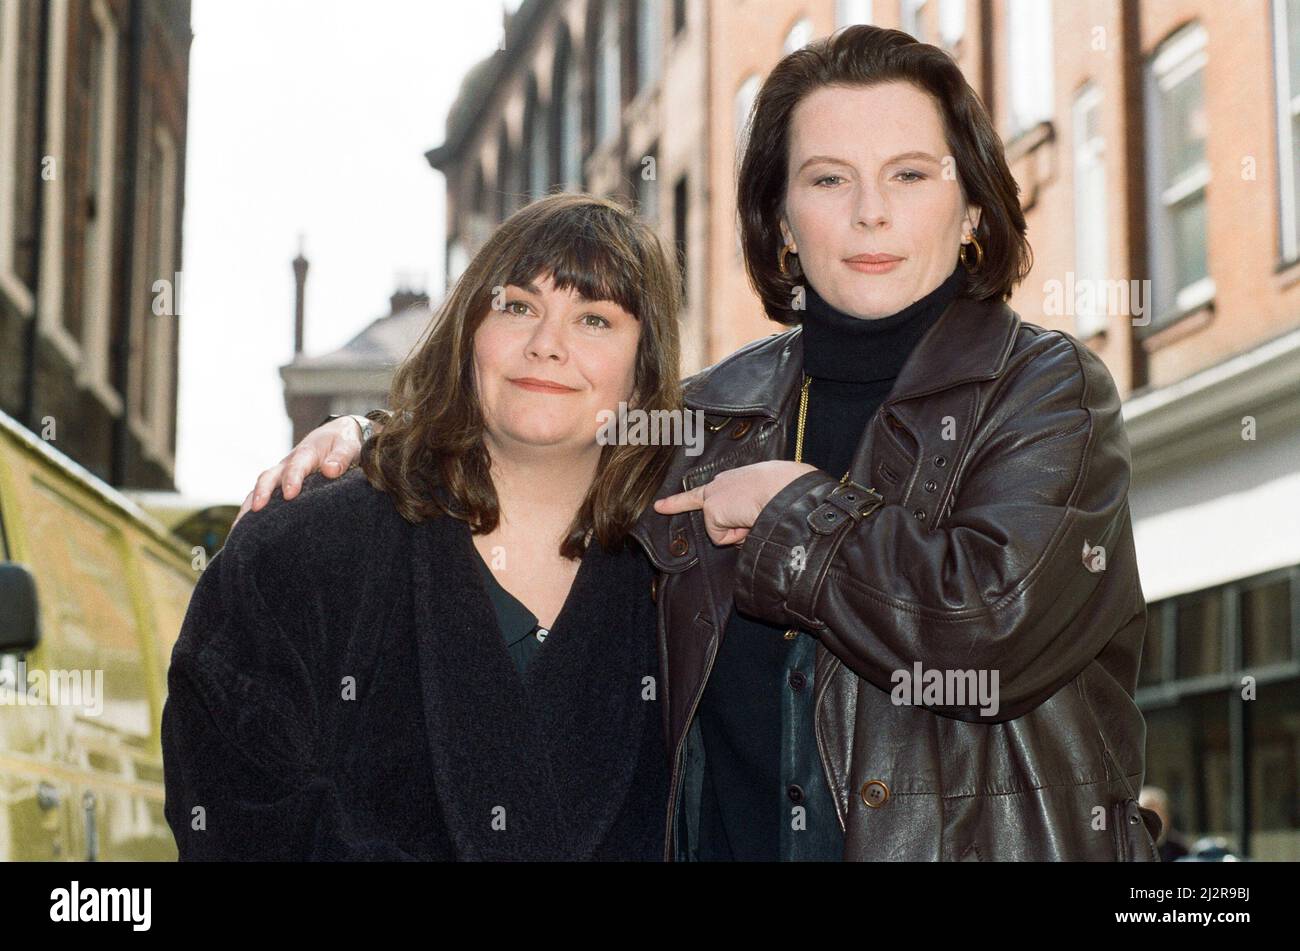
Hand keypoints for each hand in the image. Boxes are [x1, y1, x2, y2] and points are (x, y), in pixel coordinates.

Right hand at [232, 416, 367, 527]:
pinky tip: (245, 531)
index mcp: (305, 454)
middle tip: (257, 509)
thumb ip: (341, 457)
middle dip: (262, 492)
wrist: (335, 435)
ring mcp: (281, 475)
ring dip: (249, 505)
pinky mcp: (279, 485)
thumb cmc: (343, 442)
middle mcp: (287, 464)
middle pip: (269, 477)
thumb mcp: (348, 445)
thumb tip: (331, 470)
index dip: (292, 479)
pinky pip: (261, 497)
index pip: (296, 466)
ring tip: (241, 527)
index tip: (290, 494)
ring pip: (260, 488)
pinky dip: (251, 511)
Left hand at [653, 460, 816, 545]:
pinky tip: (748, 521)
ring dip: (739, 531)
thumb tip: (747, 526)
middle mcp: (721, 484)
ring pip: (721, 530)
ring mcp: (714, 496)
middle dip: (679, 506)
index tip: (660, 505)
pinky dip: (738, 535)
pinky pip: (723, 538)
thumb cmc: (787, 488)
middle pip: (696, 501)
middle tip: (660, 507)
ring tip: (756, 516)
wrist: (785, 487)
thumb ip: (752, 508)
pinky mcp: (712, 510)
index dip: (683, 498)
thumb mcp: (769, 494)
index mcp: (737, 479)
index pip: (711, 489)